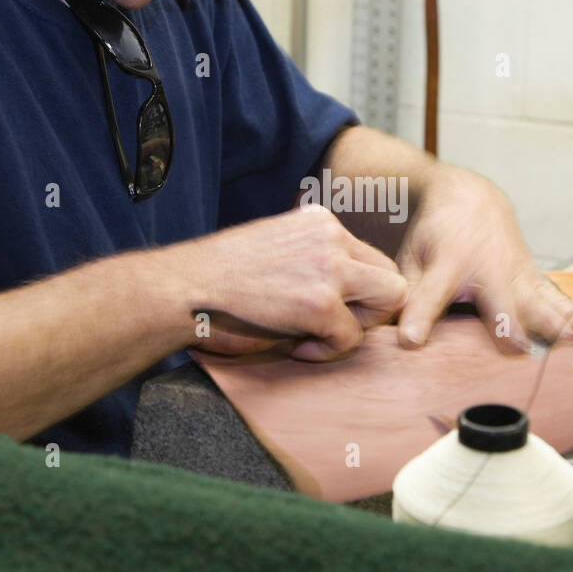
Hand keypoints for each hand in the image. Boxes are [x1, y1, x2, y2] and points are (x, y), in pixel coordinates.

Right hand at [185, 205, 407, 360]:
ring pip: (389, 300)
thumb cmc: (219, 279)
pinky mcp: (322, 303)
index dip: (354, 291)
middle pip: (390, 276)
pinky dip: (328, 351)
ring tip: (317, 337)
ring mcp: (330, 267)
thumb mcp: (275, 251)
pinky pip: (352, 337)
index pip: (368, 257)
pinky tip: (296, 348)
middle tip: (329, 327)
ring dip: (359, 327)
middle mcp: (331, 236)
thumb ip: (312, 261)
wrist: (182, 289)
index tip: (319, 308)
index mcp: (318, 221)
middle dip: (368, 310)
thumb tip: (346, 299)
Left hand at [394, 167, 572, 352]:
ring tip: (571, 341)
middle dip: (507, 325)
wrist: (471, 200)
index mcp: (448, 264)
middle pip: (498, 301)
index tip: (410, 340)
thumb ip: (408, 294)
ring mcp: (515, 275)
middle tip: (516, 347)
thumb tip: (394, 332)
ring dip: (554, 322)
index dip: (420, 317)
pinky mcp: (532, 280)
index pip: (430, 294)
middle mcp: (487, 270)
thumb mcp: (413, 258)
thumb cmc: (436, 236)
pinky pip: (555, 299)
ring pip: (536, 302)